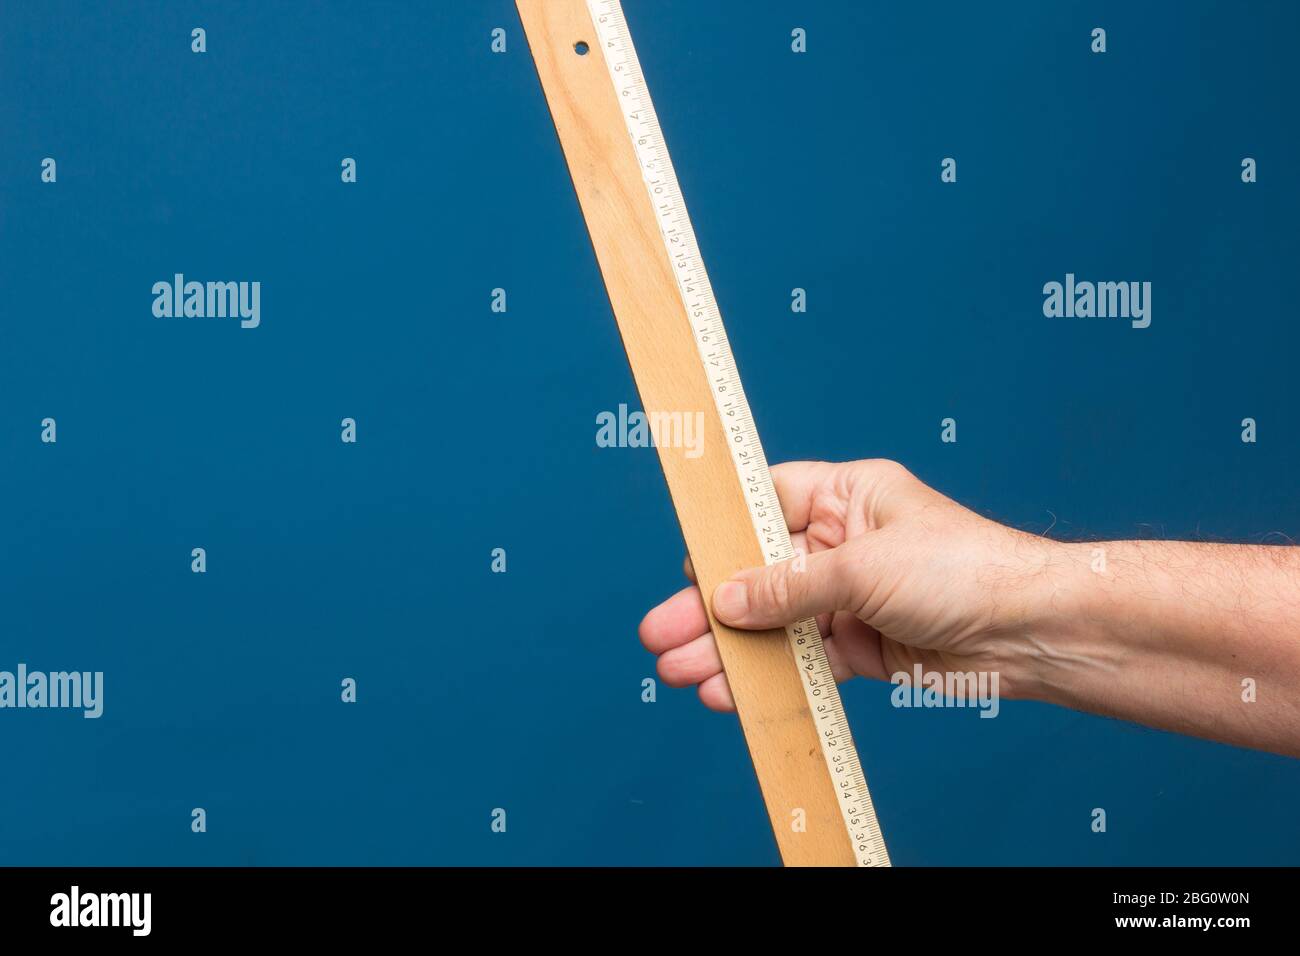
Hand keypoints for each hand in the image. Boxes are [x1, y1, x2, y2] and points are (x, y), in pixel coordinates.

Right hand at [638, 459, 1057, 710]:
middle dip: (710, 606)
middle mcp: (843, 543)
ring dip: (729, 647)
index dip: (724, 534)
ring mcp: (850, 597)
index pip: (766, 504)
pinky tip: (730, 691)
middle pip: (759, 572)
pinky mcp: (861, 645)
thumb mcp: (862, 568)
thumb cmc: (963, 570)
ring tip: (679, 670)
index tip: (686, 564)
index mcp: (846, 496)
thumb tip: (725, 600)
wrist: (1031, 633)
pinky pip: (801, 659)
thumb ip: (788, 586)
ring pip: (774, 622)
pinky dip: (768, 676)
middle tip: (660, 633)